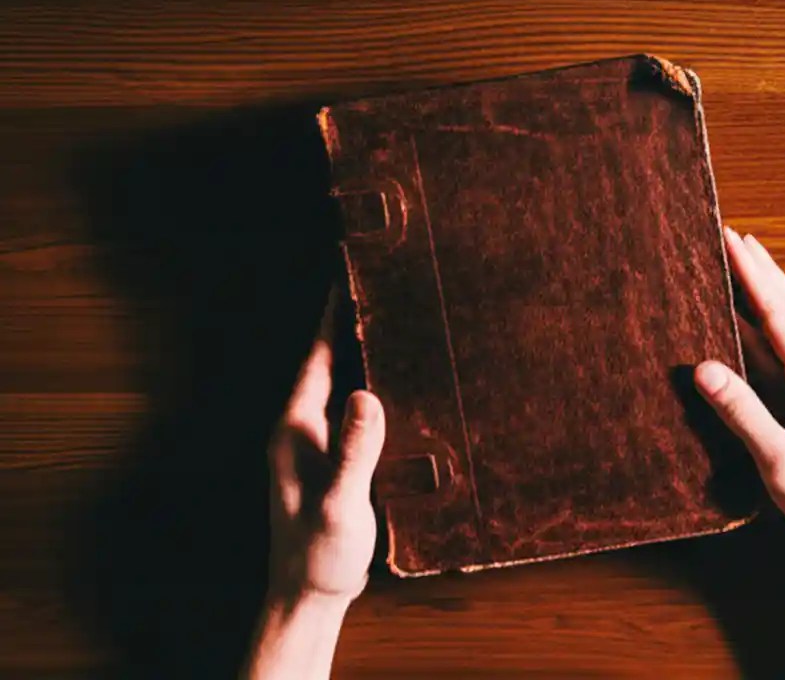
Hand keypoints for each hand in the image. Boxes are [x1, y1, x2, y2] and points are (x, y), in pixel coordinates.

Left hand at [267, 296, 384, 601]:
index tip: (348, 280)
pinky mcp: (334, 464)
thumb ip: (354, 450)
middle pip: (328, 367)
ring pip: (342, 389)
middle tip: (383, 293)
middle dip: (351, 330)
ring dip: (364, 360)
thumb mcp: (339, 500)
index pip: (315, 361)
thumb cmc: (317, 552)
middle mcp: (301, 432)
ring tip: (396, 329)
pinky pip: (354, 415)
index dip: (331, 320)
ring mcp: (316, 448)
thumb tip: (367, 395)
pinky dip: (374, 394)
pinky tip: (399, 390)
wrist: (308, 594)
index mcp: (295, 430)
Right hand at [696, 228, 784, 563]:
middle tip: (727, 234)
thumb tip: (703, 368)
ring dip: (763, 291)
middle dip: (758, 268)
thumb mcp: (781, 463)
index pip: (780, 313)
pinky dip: (764, 325)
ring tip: (735, 262)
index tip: (730, 239)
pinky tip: (746, 320)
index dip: (753, 274)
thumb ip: (742, 414)